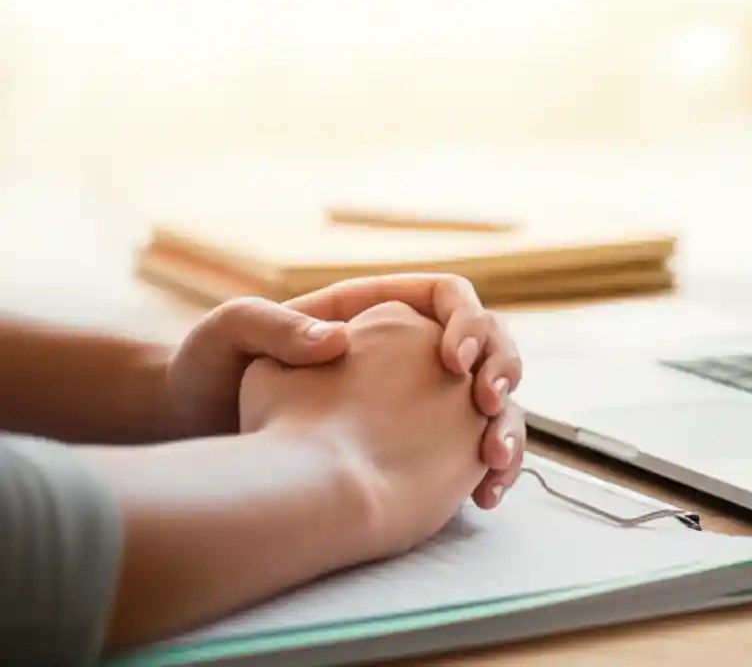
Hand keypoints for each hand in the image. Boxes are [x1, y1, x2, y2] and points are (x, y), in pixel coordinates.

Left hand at [165, 275, 524, 506]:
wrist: (199, 431)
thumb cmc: (209, 370)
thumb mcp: (227, 334)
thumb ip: (275, 327)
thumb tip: (338, 340)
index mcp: (376, 309)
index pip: (450, 297)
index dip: (467, 322)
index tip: (451, 362)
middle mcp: (406, 350)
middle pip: (488, 344)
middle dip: (503, 369)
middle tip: (486, 405)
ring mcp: (418, 400)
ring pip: (492, 400)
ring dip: (510, 426)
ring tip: (494, 460)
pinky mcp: (420, 447)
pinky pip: (473, 450)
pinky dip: (491, 470)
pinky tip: (484, 496)